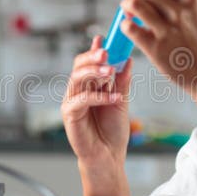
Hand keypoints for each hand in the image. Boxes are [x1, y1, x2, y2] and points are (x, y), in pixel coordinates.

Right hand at [61, 35, 132, 195]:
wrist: (109, 156)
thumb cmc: (112, 132)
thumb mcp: (121, 101)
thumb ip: (122, 82)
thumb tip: (127, 60)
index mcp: (89, 85)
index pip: (89, 62)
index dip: (95, 50)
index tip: (104, 38)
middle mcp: (78, 91)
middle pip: (79, 66)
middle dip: (92, 57)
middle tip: (106, 53)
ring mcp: (72, 102)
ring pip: (77, 78)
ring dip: (94, 73)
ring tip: (110, 72)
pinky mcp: (69, 115)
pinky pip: (81, 100)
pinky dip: (98, 96)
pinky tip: (113, 97)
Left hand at [120, 0, 196, 97]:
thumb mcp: (196, 15)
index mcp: (191, 1)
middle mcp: (180, 13)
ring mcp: (168, 31)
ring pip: (136, 6)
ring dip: (126, 5)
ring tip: (125, 10)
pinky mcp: (156, 48)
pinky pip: (131, 29)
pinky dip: (125, 24)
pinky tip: (127, 25)